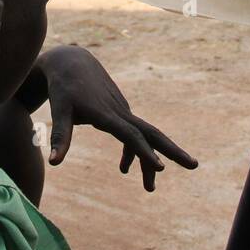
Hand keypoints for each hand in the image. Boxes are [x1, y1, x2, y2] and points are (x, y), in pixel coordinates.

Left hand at [38, 45, 197, 190]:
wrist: (71, 61)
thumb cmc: (63, 88)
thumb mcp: (59, 111)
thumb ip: (60, 137)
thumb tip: (54, 164)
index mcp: (107, 114)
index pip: (131, 136)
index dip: (144, 152)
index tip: (161, 168)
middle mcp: (120, 112)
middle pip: (151, 133)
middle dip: (172, 151)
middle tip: (194, 165)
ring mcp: (122, 111)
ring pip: (144, 136)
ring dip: (149, 160)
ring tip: (149, 188)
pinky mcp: (119, 111)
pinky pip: (133, 134)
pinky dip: (133, 151)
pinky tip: (124, 168)